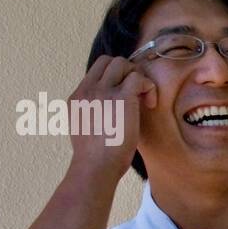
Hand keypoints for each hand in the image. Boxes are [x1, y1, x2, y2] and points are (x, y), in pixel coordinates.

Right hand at [66, 54, 154, 183]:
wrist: (95, 167)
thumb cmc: (96, 159)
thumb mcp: (86, 131)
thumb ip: (93, 114)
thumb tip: (107, 112)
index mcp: (77, 98)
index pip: (96, 70)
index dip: (114, 77)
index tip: (124, 96)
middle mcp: (87, 90)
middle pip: (109, 61)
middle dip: (127, 73)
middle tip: (136, 96)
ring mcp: (103, 92)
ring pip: (123, 64)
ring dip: (137, 78)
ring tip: (142, 101)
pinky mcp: (121, 98)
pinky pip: (139, 77)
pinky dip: (149, 87)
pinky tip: (150, 105)